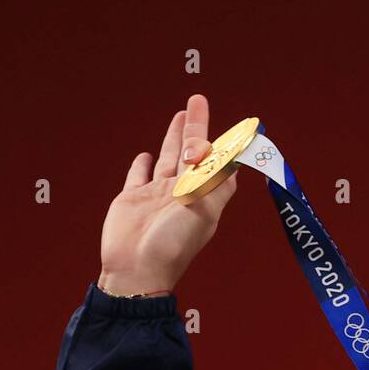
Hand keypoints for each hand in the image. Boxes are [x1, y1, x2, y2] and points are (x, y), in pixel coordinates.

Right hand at [98, 93, 236, 294]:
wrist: (136, 268)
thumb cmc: (172, 244)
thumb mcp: (204, 210)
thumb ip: (217, 182)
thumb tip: (236, 160)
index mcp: (203, 197)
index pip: (215, 164)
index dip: (222, 146)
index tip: (232, 129)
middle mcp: (182, 194)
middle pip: (192, 153)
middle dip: (196, 128)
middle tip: (198, 101)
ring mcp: (156, 195)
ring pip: (167, 158)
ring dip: (173, 137)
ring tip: (180, 115)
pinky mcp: (132, 198)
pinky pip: (139, 175)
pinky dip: (142, 164)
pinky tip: (145, 155)